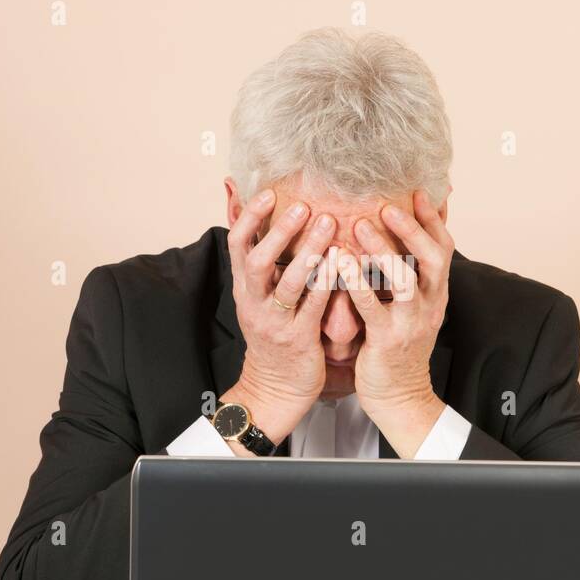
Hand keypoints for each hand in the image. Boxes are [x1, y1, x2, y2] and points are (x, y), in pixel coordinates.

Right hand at [222, 189, 338, 445]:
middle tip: (304, 205)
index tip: (269, 192)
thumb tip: (247, 211)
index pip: (237, 244)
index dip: (250, 217)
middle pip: (257, 261)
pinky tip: (343, 264)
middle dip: (280, 231)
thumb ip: (260, 257)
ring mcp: (275, 322)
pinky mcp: (298, 340)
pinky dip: (327, 284)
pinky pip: (313, 308)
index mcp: (244, 287)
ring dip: (309, 252)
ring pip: (289, 284)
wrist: (274, 386)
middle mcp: (254, 302)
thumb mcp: (258, 295)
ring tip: (330, 225)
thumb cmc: (274, 333)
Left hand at [336, 189, 453, 456]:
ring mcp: (411, 323)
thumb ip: (409, 274)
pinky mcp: (387, 340)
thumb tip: (402, 239)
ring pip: (405, 280)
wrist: (399, 396)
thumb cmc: (398, 346)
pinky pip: (373, 307)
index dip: (433, 219)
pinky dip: (357, 283)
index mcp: (436, 294)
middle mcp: (430, 304)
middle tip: (387, 204)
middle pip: (433, 258)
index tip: (418, 190)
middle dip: (412, 229)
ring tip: (359, 225)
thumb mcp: (413, 308)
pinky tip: (340, 263)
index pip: (444, 248)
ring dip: (383, 250)